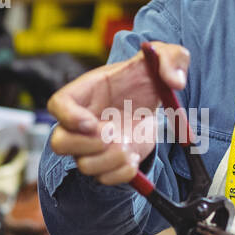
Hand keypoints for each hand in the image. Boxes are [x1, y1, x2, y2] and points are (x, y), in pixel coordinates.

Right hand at [46, 42, 189, 185]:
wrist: (151, 102)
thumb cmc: (146, 77)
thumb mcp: (165, 56)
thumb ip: (172, 58)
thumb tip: (176, 80)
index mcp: (86, 92)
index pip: (58, 105)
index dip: (68, 117)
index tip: (92, 122)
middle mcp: (81, 122)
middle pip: (59, 143)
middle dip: (87, 145)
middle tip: (115, 133)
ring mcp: (90, 146)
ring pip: (84, 165)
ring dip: (111, 159)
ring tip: (130, 144)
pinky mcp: (106, 163)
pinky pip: (104, 179)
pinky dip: (122, 172)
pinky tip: (134, 154)